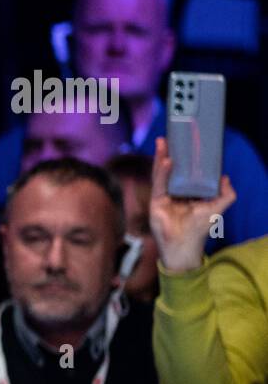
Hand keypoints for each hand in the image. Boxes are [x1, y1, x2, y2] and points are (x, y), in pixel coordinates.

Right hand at [149, 136, 235, 272]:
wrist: (184, 245)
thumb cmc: (200, 229)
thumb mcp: (218, 208)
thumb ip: (226, 194)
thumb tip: (225, 177)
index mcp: (187, 193)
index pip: (184, 172)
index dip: (185, 159)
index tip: (185, 145)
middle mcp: (174, 193)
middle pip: (170, 169)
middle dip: (169, 153)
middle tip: (170, 138)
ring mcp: (163, 197)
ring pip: (161, 173)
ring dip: (161, 157)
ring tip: (163, 142)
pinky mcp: (156, 201)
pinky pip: (158, 183)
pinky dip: (161, 172)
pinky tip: (166, 160)